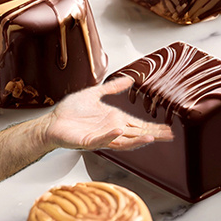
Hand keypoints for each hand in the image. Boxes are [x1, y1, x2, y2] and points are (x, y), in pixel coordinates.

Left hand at [43, 77, 173, 150]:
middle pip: (136, 135)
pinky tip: (119, 130)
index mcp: (114, 120)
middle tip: (168, 136)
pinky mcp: (88, 141)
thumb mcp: (95, 94)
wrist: (52, 122)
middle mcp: (111, 130)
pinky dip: (110, 135)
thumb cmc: (71, 112)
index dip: (153, 127)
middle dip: (152, 135)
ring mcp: (101, 137)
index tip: (169, 129)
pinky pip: (101, 139)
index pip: (138, 125)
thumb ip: (112, 88)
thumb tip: (129, 79)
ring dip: (136, 140)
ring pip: (123, 141)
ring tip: (151, 137)